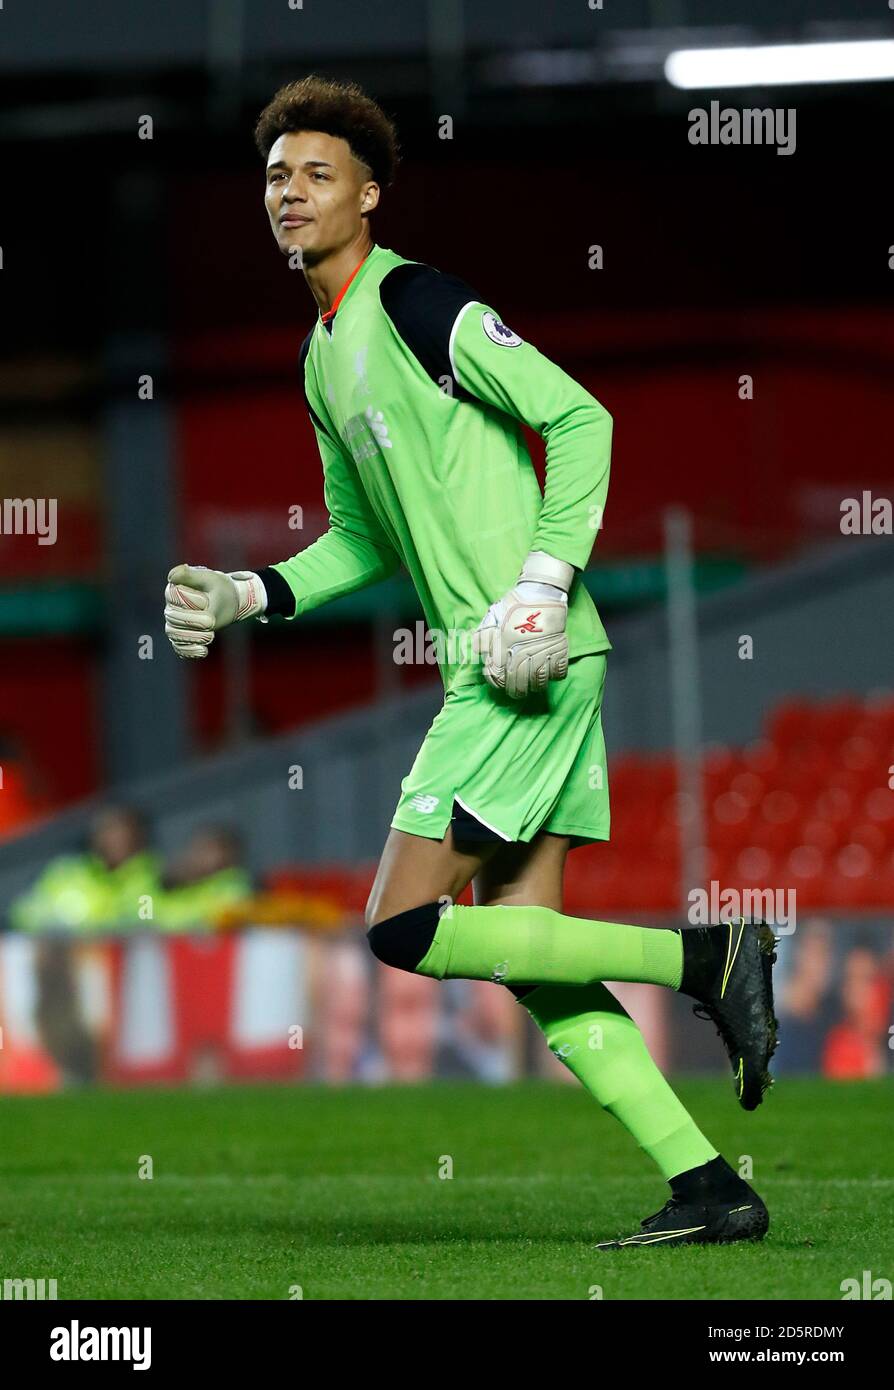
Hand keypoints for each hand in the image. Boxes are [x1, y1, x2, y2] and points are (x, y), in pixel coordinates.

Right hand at [164, 564, 265, 658]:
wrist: (229, 601)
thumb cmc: (219, 587)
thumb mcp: (209, 578)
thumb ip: (191, 576)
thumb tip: (172, 575)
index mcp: (174, 590)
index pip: (173, 597)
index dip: (189, 601)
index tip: (205, 602)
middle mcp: (171, 608)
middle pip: (172, 618)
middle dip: (192, 621)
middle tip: (212, 622)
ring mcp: (175, 625)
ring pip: (174, 635)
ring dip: (192, 637)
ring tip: (210, 636)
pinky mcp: (183, 638)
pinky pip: (180, 648)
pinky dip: (190, 651)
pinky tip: (204, 651)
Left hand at [472, 552, 573, 698]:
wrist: (541, 591)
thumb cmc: (514, 604)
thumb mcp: (493, 616)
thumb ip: (483, 636)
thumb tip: (477, 652)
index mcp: (505, 645)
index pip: (499, 674)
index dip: (497, 683)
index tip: (498, 684)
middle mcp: (523, 652)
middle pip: (519, 682)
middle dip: (517, 691)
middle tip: (517, 694)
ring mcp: (543, 652)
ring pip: (540, 680)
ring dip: (536, 686)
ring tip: (534, 688)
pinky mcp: (559, 648)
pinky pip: (559, 670)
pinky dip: (555, 676)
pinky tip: (551, 675)